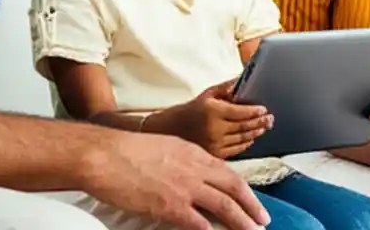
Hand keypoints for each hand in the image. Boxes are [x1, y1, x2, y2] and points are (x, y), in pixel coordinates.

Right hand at [83, 130, 269, 229]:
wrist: (105, 155)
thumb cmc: (127, 150)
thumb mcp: (166, 146)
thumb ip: (184, 161)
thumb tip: (195, 175)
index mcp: (194, 153)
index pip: (227, 172)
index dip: (243, 189)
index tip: (251, 199)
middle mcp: (195, 169)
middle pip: (234, 188)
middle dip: (251, 205)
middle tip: (264, 219)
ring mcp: (185, 188)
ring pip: (224, 206)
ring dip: (241, 222)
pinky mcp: (170, 206)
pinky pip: (198, 223)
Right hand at [148, 79, 273, 158]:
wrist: (168, 130)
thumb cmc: (190, 110)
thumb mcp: (207, 94)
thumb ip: (227, 88)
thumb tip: (244, 80)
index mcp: (213, 111)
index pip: (240, 112)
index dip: (255, 111)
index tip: (264, 109)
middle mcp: (214, 129)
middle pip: (244, 127)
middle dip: (260, 123)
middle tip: (270, 119)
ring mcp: (214, 144)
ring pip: (242, 140)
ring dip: (256, 133)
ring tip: (265, 127)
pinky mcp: (213, 156)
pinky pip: (235, 150)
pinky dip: (245, 144)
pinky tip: (251, 139)